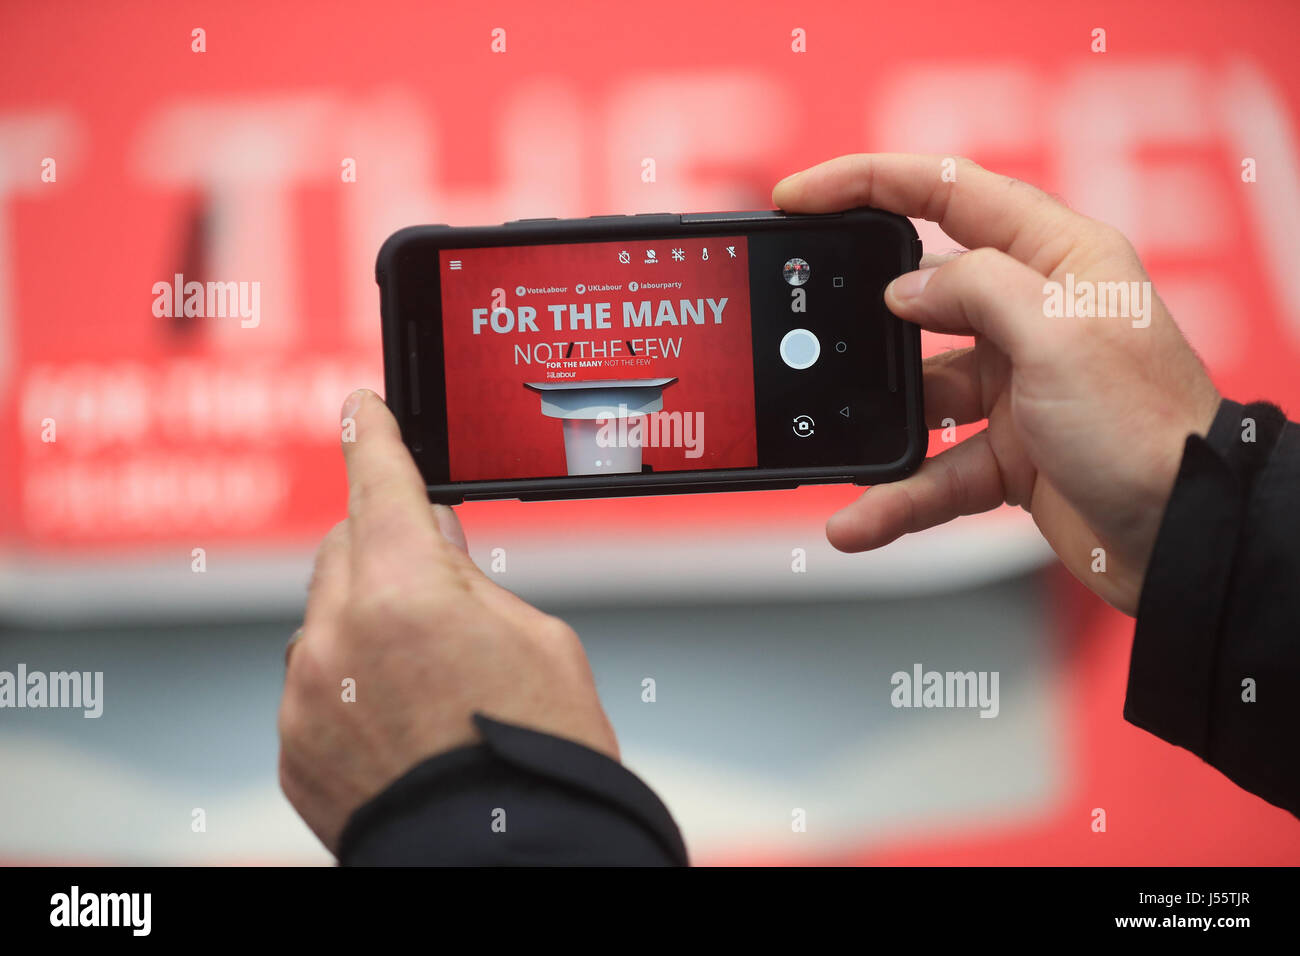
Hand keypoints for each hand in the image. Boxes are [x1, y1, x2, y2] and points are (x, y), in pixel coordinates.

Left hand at [278, 389, 617, 853]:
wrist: (505, 862)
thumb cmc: (541, 756)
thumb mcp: (538, 640)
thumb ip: (470, 577)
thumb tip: (433, 537)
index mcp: (406, 591)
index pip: (380, 483)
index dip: (373, 435)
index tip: (359, 406)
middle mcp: (337, 636)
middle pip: (347, 547)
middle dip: (386, 548)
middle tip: (438, 589)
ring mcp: (306, 696)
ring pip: (324, 615)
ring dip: (363, 617)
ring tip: (426, 675)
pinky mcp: (294, 747)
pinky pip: (313, 681)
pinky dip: (348, 679)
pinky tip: (399, 717)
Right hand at [773, 154, 1220, 614]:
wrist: (1186, 539)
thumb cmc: (1149, 428)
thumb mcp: (1059, 334)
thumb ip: (974, 290)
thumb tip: (905, 289)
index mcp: (1059, 257)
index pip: (949, 193)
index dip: (868, 183)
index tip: (801, 197)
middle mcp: (1034, 314)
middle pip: (924, 294)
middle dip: (864, 319)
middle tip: (806, 331)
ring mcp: (1017, 387)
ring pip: (920, 394)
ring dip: (878, 428)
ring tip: (838, 450)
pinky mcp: (1007, 452)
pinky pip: (933, 468)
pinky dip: (897, 495)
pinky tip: (860, 518)